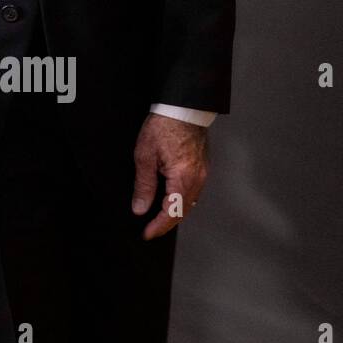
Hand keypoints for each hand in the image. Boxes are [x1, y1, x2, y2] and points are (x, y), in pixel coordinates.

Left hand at [131, 112, 208, 239]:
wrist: (182, 108)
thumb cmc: (164, 126)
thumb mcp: (145, 156)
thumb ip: (143, 185)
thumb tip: (140, 208)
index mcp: (183, 178)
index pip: (171, 212)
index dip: (158, 226)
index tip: (147, 234)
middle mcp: (197, 180)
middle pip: (183, 212)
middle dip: (166, 224)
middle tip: (151, 230)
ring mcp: (202, 174)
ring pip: (190, 203)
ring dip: (175, 214)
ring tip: (158, 219)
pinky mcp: (202, 168)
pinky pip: (193, 192)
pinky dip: (182, 202)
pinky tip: (171, 201)